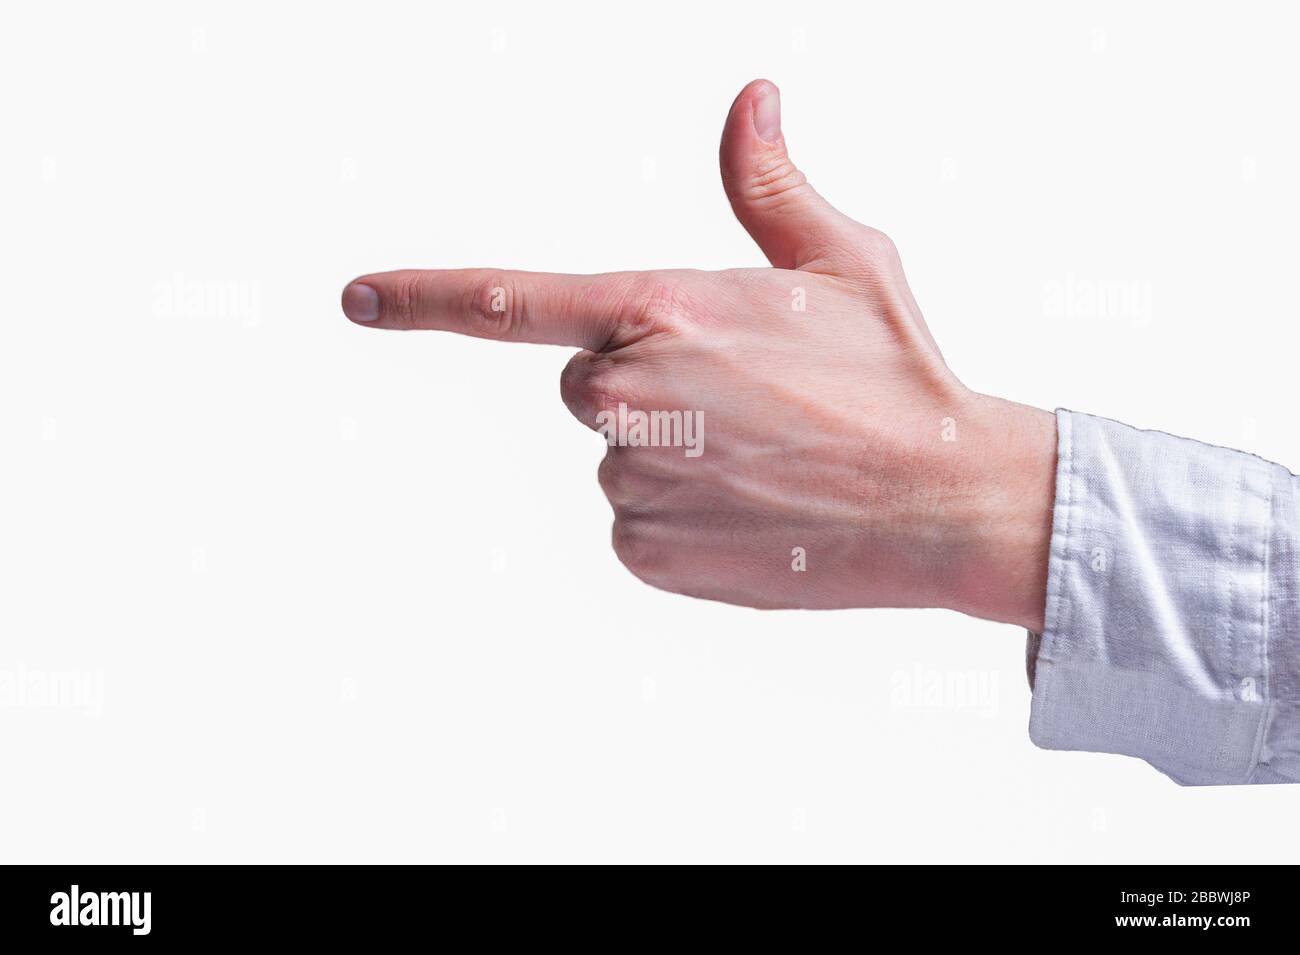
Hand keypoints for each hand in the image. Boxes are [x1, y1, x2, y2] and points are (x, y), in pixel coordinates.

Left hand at [342, 79, 1056, 630]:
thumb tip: (751, 99)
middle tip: (747, 399)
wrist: (946, 502)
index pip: (510, 301)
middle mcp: (630, 400)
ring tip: (766, 459)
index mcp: (663, 312)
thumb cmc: (898, 375)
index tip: (357, 297)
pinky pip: (637, 524)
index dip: (422, 297)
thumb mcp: (842, 260)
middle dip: (649, 383)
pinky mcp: (648, 555)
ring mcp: (635, 485)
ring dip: (674, 453)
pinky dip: (682, 517)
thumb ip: (768, 183)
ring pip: (617, 456)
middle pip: (585, 384)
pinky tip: (755, 509)